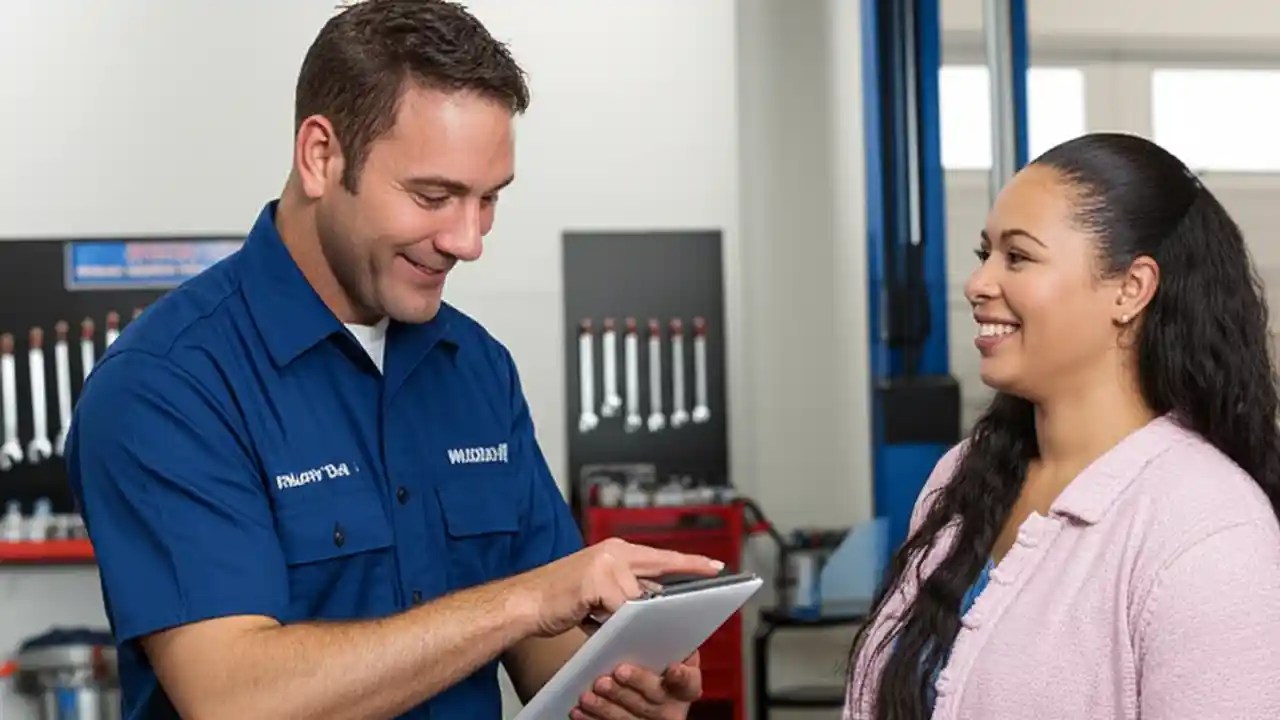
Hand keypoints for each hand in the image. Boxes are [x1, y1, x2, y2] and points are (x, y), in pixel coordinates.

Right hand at [517, 538, 722, 637]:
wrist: (524, 602)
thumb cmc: (559, 599)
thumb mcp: (599, 591)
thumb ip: (626, 593)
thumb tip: (652, 604)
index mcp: (614, 552)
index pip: (660, 557)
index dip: (689, 562)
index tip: (715, 565)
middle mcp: (613, 553)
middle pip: (660, 567)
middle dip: (687, 572)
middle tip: (713, 573)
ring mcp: (605, 565)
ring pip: (636, 598)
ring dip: (627, 614)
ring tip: (605, 612)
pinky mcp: (597, 581)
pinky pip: (619, 609)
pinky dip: (612, 620)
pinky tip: (595, 618)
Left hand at [571, 652, 701, 719]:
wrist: (642, 699)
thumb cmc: (653, 671)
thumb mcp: (664, 657)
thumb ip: (662, 646)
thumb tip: (648, 618)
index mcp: (684, 687)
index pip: (689, 683)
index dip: (682, 677)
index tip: (672, 669)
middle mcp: (670, 707)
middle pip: (654, 698)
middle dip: (635, 683)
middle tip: (618, 672)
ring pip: (628, 717)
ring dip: (607, 705)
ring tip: (589, 692)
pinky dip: (592, 717)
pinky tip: (579, 709)